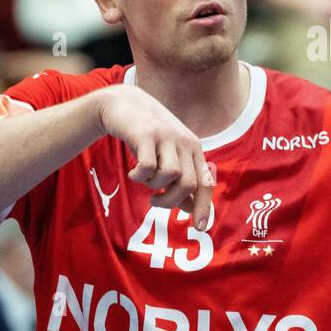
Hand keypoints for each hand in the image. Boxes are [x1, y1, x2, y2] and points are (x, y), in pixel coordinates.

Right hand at [97, 85, 214, 228]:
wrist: (125, 103)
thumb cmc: (148, 136)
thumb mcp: (168, 155)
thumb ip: (180, 179)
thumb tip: (190, 208)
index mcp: (194, 149)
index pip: (205, 182)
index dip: (203, 206)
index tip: (199, 227)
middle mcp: (184, 142)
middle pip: (188, 184)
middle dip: (170, 201)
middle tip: (154, 202)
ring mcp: (166, 137)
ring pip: (170, 175)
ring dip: (154, 186)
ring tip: (144, 180)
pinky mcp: (146, 135)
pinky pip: (148, 167)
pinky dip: (140, 176)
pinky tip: (134, 172)